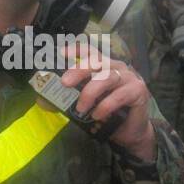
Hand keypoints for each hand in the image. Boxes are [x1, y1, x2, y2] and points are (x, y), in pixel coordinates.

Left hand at [60, 43, 155, 160]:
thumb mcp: (87, 105)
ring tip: (81, 108)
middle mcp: (117, 68)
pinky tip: (97, 114)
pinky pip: (120, 94)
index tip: (63, 53)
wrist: (130, 133)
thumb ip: (71, 98)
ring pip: (107, 77)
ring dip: (91, 93)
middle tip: (65, 83)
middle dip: (79, 70)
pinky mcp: (138, 91)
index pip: (92, 51)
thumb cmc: (108, 114)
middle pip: (97, 61)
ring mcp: (130, 77)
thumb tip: (45, 99)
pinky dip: (106, 105)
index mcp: (105, 66)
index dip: (78, 50)